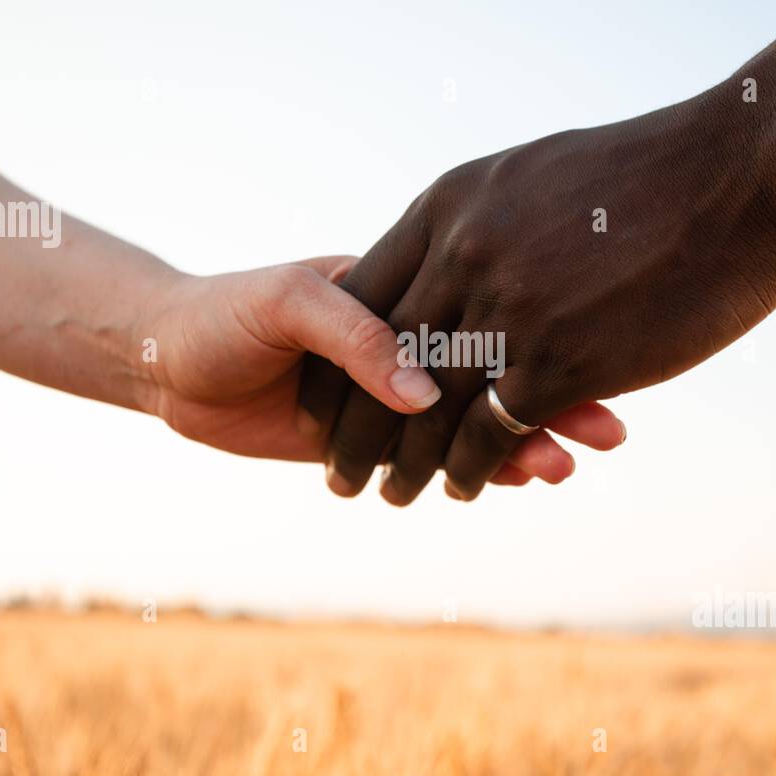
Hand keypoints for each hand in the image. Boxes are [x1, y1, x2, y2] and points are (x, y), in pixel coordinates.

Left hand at [142, 256, 625, 478]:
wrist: (166, 360)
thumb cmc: (224, 313)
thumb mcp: (288, 303)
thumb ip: (356, 338)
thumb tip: (425, 394)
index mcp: (396, 294)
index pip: (480, 318)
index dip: (536, 339)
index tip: (592, 358)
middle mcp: (402, 344)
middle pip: (492, 373)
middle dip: (550, 399)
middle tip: (608, 431)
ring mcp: (389, 394)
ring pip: (471, 420)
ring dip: (520, 441)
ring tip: (568, 467)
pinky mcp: (369, 438)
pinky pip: (431, 455)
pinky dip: (473, 469)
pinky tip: (518, 482)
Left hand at [299, 92, 775, 502]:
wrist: (742, 170)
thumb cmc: (650, 172)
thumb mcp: (535, 175)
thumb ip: (483, 220)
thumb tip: (459, 243)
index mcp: (449, 208)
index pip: (365, 293)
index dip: (340, 354)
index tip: (326, 393)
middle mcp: (463, 256)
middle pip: (383, 360)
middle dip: (354, 424)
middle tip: (340, 469)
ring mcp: (510, 309)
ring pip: (428, 406)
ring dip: (406, 461)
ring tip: (390, 495)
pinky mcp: (560, 359)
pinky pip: (490, 431)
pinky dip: (470, 469)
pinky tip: (464, 488)